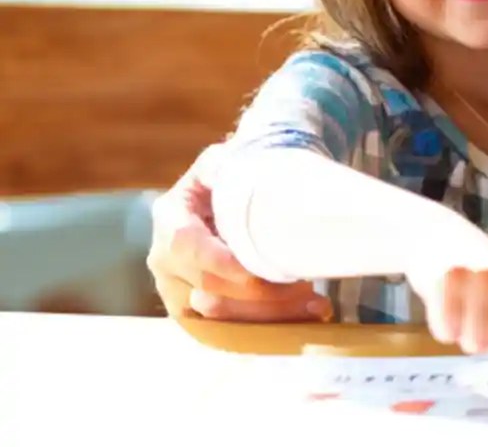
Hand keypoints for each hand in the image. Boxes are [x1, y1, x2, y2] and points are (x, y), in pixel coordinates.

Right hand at [146, 143, 332, 321]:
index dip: (223, 262)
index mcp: (170, 218)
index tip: (263, 269)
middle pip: (208, 288)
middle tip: (308, 285)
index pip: (187, 246)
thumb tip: (226, 168)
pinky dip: (269, 327)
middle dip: (260, 293)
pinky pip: (228, 332)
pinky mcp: (198, 315)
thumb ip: (225, 165)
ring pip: (218, 318)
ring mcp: (178, 291)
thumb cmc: (231, 179)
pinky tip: (308, 316)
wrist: (230, 203)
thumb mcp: (224, 162)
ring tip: (314, 303)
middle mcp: (165, 260)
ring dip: (269, 315)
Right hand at [408, 259, 487, 411]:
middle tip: (483, 323)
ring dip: (465, 334)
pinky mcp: (447, 279)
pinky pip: (446, 330)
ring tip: (462, 309)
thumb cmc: (475, 278)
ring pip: (475, 342)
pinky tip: (445, 305)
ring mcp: (481, 278)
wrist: (436, 237)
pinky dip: (443, 325)